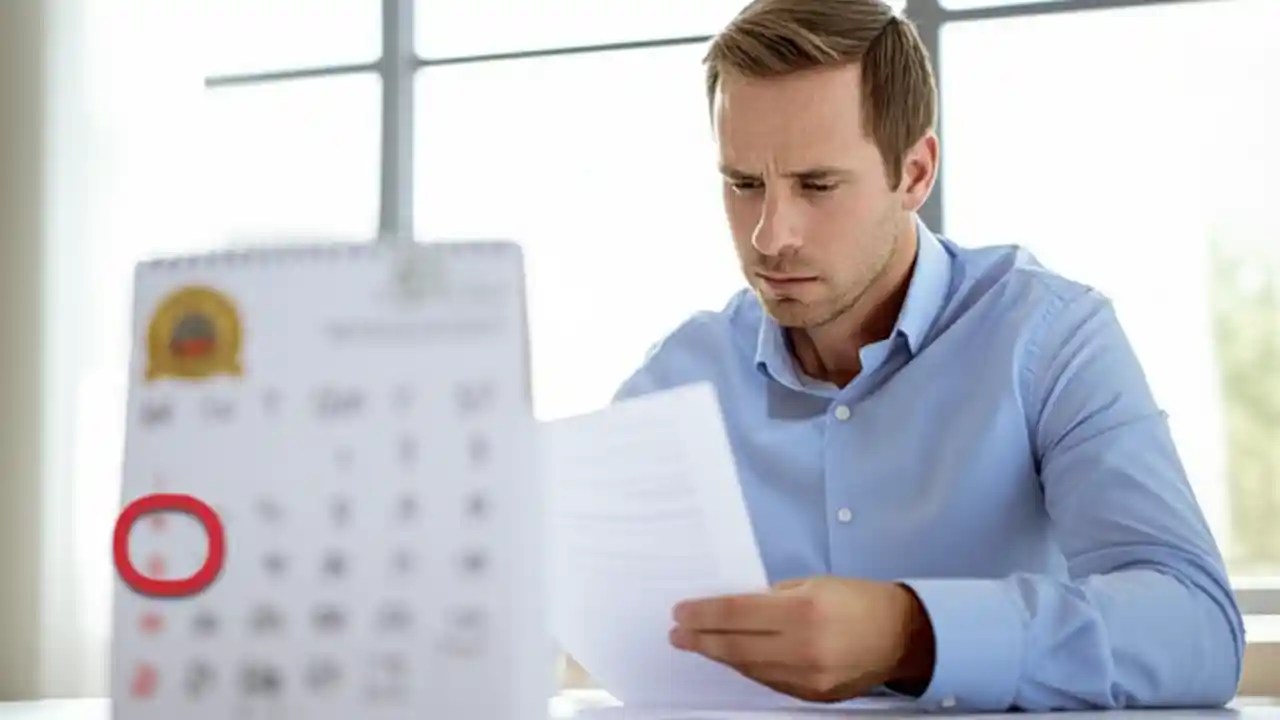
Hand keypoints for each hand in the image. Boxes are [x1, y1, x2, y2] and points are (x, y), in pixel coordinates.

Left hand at [669, 576, 934, 702]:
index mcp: (802, 612)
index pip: (736, 614)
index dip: (703, 614)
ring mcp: (807, 678)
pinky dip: (748, 668)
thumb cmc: (855, 600)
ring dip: (720, 656)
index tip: (680, 612)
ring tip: (699, 645)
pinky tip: (733, 659)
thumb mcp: (812, 585)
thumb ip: (772, 598)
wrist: (901, 636)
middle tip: (677, 635)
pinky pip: (769, 681)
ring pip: (749, 668)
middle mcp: (802, 648)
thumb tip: (733, 609)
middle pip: (736, 647)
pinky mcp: (813, 696)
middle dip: (701, 640)